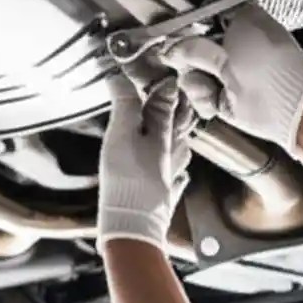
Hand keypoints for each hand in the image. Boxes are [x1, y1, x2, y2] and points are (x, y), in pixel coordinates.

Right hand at [98, 54, 192, 250]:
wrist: (132, 227)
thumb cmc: (126, 181)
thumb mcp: (121, 136)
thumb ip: (125, 106)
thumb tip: (123, 77)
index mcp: (163, 135)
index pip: (169, 103)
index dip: (167, 87)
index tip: (168, 75)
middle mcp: (173, 154)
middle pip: (180, 126)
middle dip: (179, 111)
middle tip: (179, 97)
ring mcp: (171, 176)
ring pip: (181, 150)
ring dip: (179, 137)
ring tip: (178, 129)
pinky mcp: (164, 196)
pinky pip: (176, 177)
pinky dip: (176, 169)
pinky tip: (177, 173)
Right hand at [162, 4, 302, 152]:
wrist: (290, 106)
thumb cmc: (265, 66)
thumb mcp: (224, 50)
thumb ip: (191, 47)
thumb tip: (167, 50)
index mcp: (240, 20)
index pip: (203, 11)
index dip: (186, 21)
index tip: (175, 33)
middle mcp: (233, 42)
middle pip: (191, 42)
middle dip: (186, 57)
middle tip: (186, 64)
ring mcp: (229, 69)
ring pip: (193, 69)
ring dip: (196, 81)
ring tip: (210, 88)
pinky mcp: (226, 94)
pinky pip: (201, 92)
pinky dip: (204, 98)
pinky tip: (213, 102)